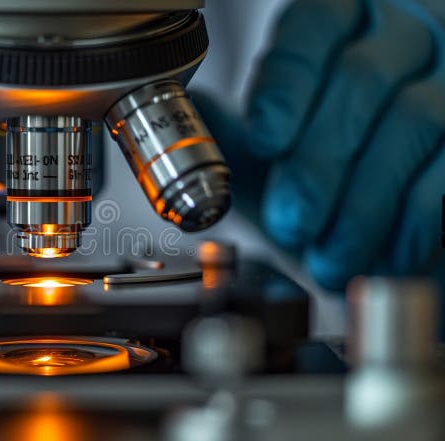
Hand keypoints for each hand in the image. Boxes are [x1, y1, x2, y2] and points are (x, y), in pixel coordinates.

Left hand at [196, 0, 444, 289]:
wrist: (370, 216)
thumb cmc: (312, 165)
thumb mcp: (259, 144)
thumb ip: (224, 126)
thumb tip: (187, 121)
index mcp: (339, 18)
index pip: (312, 28)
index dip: (288, 84)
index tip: (264, 138)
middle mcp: (403, 34)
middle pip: (363, 80)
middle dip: (319, 162)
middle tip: (289, 220)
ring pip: (415, 123)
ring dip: (364, 202)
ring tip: (326, 256)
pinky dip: (414, 221)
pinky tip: (382, 254)